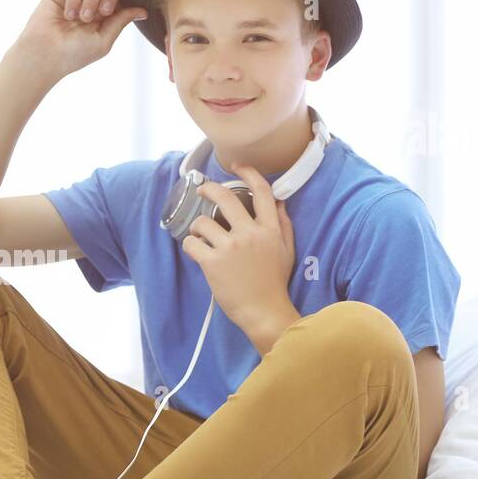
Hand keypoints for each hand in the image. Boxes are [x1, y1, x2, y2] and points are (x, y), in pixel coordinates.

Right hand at [14, 0, 148, 80]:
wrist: (46, 56)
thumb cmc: (74, 54)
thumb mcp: (104, 40)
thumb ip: (121, 21)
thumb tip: (143, 10)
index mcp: (105, 13)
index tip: (114, 13)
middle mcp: (92, 1)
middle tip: (104, 11)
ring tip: (82, 18)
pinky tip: (68, 16)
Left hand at [180, 163, 297, 334]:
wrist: (265, 311)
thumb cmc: (274, 283)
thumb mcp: (287, 251)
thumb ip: (284, 225)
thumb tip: (280, 202)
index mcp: (270, 229)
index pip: (261, 192)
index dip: (248, 173)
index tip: (236, 167)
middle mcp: (250, 233)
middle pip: (226, 198)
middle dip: (209, 189)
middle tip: (202, 189)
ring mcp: (231, 247)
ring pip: (203, 222)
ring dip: (197, 226)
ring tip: (200, 236)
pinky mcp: (214, 262)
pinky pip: (192, 243)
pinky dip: (190, 245)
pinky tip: (196, 251)